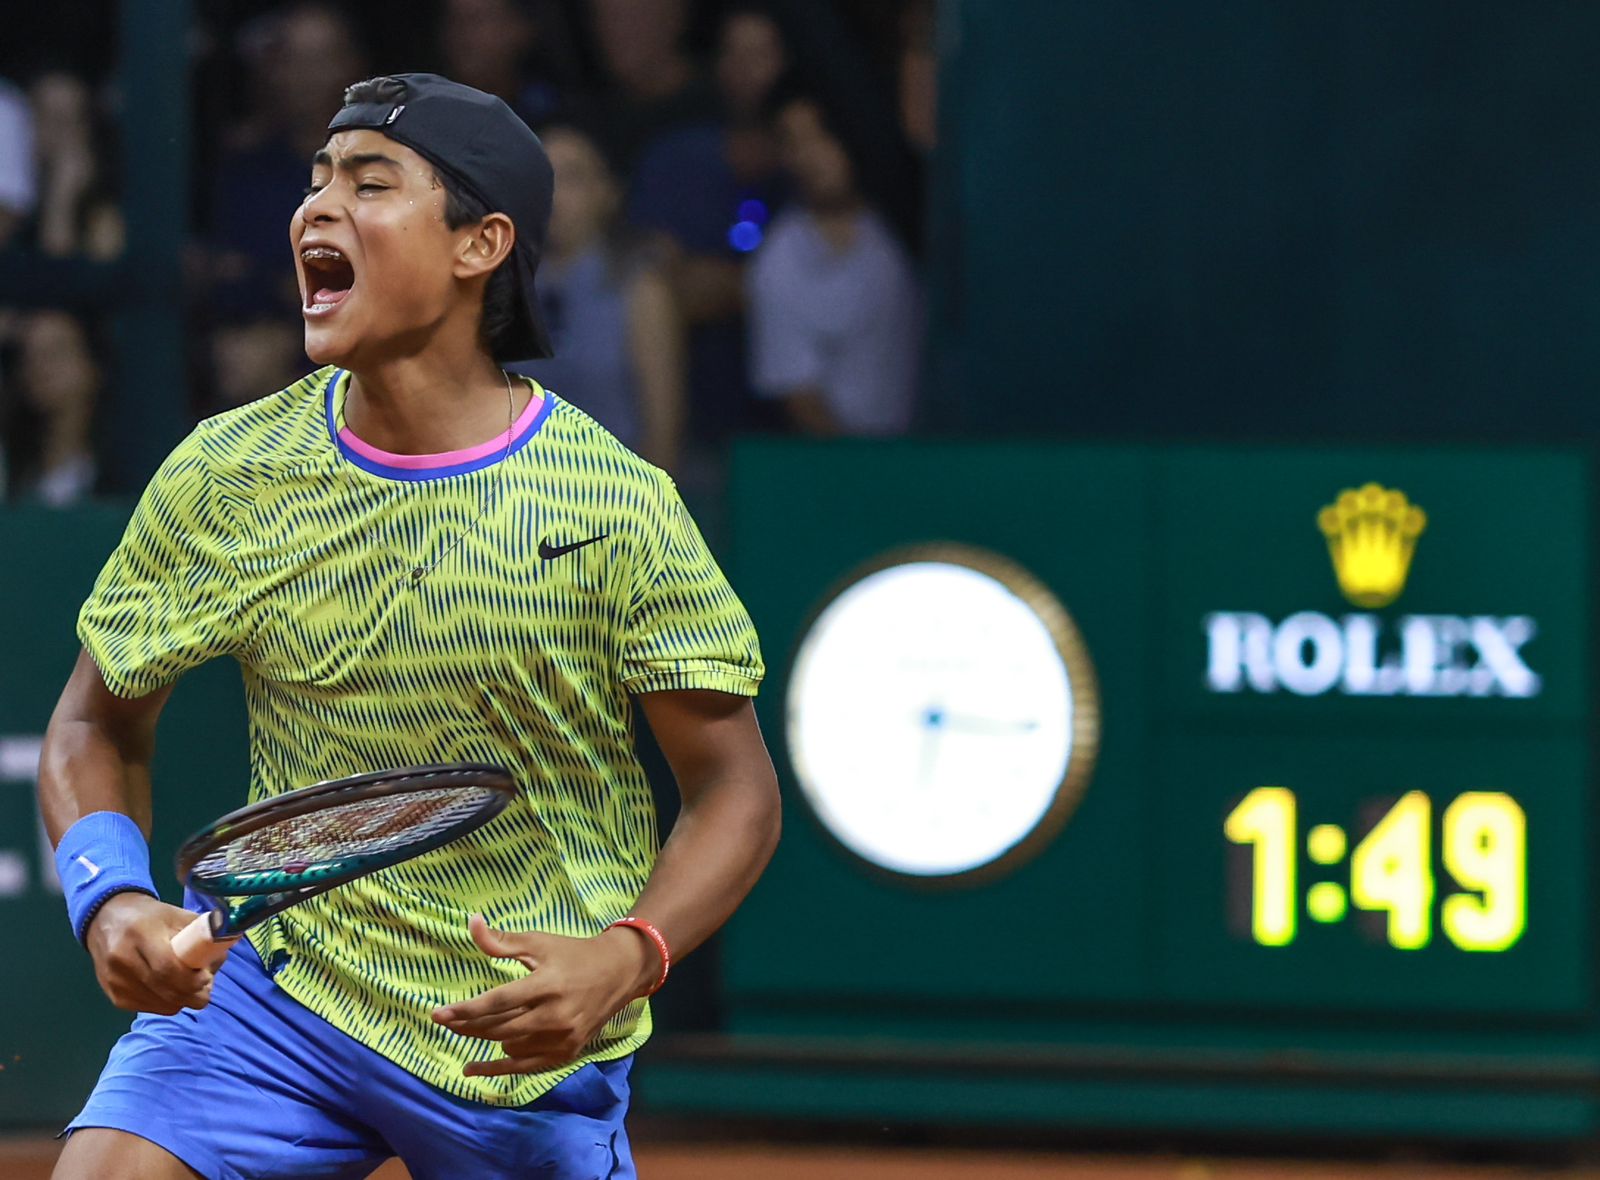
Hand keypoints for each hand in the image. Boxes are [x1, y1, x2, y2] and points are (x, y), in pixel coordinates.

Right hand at [84, 892, 216, 1014]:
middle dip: (192, 995)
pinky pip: (148, 1008)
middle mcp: (122, 960)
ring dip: (180, 1001)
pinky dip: (165, 1003)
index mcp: (140, 934)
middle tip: (205, 988)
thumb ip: (203, 935)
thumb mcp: (177, 915)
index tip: (207, 978)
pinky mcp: (113, 996)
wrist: (106, 920)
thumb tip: (219, 959)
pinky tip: (169, 988)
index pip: (167, 969)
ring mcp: (115, 981)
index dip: (191, 980)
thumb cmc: (150, 917)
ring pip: (159, 1005)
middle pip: (165, 991)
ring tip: (189, 986)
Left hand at [431, 914, 657, 1076]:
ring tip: (463, 1033)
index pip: (498, 1002)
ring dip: (484, 1042)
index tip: (437, 1015)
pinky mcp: (567, 1052)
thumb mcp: (539, 942)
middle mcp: (555, 1016)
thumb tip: (471, 923)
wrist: (619, 972)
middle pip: (500, 1029)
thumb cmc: (573, 953)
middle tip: (446, 1022)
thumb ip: (502, 941)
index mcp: (547, 985)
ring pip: (510, 1048)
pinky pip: (527, 1065)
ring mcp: (563, 1038)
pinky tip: (478, 1067)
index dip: (465, 1010)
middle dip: (468, 1026)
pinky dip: (501, 1067)